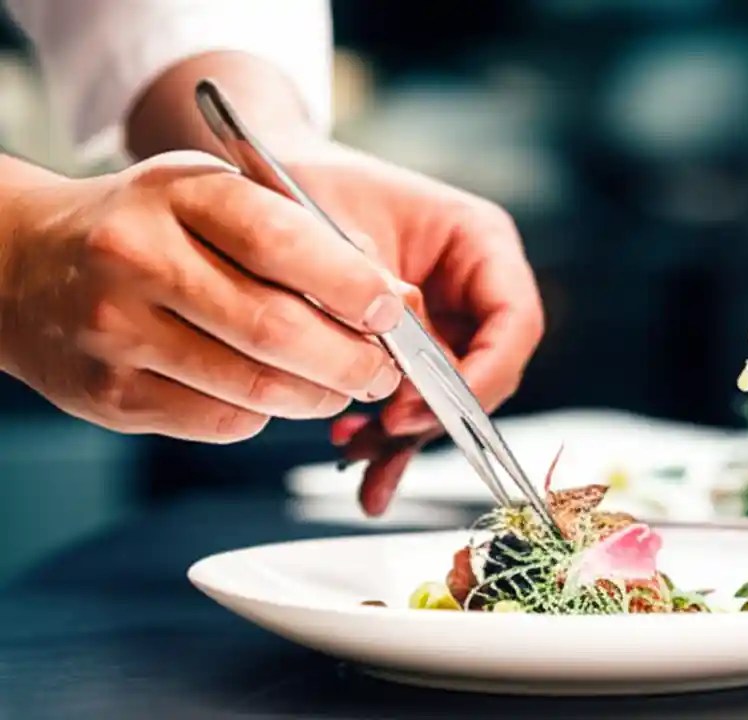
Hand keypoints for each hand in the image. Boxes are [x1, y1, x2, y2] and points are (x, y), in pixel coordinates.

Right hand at [0, 151, 408, 441]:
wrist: (23, 262)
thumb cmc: (145, 226)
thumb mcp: (217, 195)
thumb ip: (303, 234)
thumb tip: (391, 295)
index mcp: (178, 193)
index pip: (282, 241)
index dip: (351, 285)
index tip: (390, 310)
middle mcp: (139, 258)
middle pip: (275, 328)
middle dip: (352, 360)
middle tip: (384, 368)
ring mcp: (118, 331)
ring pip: (256, 388)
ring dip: (319, 396)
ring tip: (342, 385)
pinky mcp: (112, 395)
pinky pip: (222, 423)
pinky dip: (265, 415)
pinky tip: (272, 393)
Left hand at [270, 142, 543, 515]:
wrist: (267, 183)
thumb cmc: (308, 183)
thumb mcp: (333, 227)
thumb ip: (370, 289)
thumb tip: (395, 352)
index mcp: (480, 240)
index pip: (514, 320)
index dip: (483, 373)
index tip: (426, 404)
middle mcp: (474, 285)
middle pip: (486, 368)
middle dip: (439, 413)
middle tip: (385, 433)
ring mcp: (446, 322)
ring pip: (450, 396)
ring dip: (409, 436)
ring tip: (361, 459)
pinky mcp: (414, 351)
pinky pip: (414, 399)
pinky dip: (388, 434)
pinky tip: (360, 455)